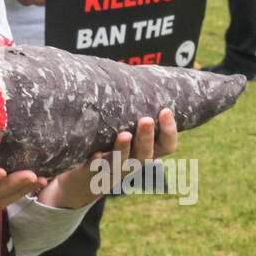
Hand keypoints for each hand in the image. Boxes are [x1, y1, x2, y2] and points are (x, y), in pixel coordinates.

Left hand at [39, 108, 177, 208]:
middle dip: (146, 137)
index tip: (166, 110)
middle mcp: (134, 163)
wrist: (85, 179)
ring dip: (123, 149)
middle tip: (146, 120)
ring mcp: (114, 170)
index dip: (170, 130)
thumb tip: (138, 76)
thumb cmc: (111, 146)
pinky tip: (95, 155)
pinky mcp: (93, 174)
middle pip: (146, 154)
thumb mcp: (126, 131)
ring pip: (123, 162)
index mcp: (146, 152)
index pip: (167, 146)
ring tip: (124, 134)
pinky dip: (96, 163)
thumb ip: (133, 113)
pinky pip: (95, 170)